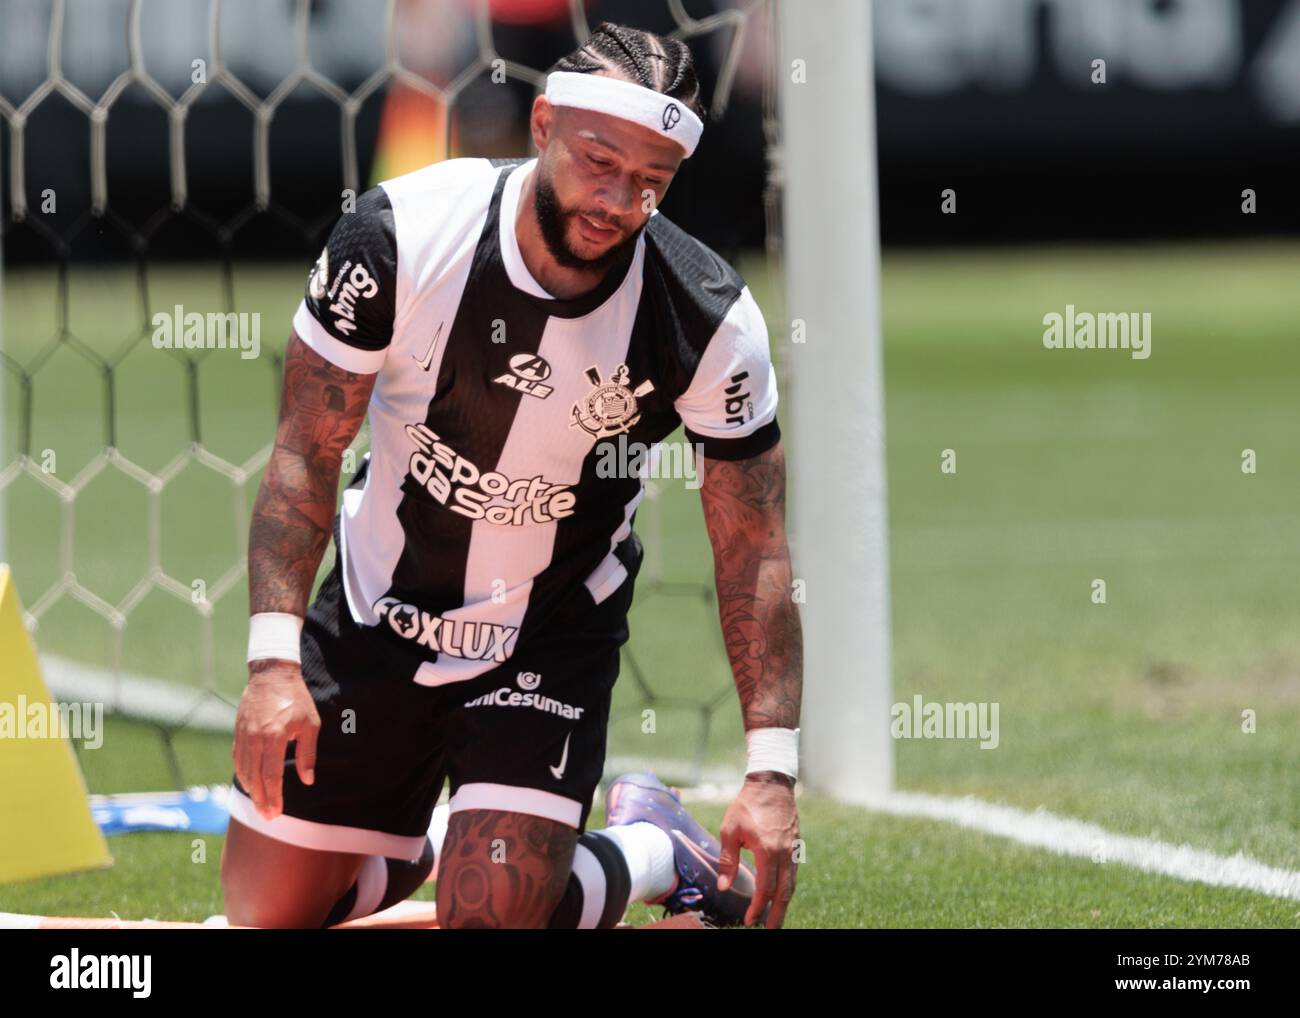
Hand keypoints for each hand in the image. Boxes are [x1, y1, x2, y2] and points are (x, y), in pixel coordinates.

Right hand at [232, 660, 319, 820]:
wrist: (272, 675)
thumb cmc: (296, 699)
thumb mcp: (310, 724)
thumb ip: (308, 754)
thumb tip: (307, 780)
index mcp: (275, 737)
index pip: (271, 775)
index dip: (274, 796)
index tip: (277, 812)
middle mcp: (255, 738)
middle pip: (254, 778)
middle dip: (261, 800)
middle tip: (267, 816)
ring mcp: (244, 735)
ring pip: (243, 770)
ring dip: (250, 790)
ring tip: (259, 804)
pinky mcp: (238, 732)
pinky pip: (237, 759)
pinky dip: (242, 774)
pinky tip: (249, 783)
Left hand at [716, 772, 798, 927]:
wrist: (771, 784)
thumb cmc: (747, 805)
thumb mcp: (730, 830)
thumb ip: (728, 860)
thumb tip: (724, 887)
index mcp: (767, 851)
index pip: (764, 888)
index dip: (757, 907)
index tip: (749, 920)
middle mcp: (784, 854)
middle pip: (783, 893)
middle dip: (777, 914)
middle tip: (771, 930)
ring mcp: (792, 850)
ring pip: (791, 884)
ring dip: (784, 903)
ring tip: (776, 918)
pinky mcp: (795, 845)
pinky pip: (794, 873)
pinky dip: (788, 888)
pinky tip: (781, 894)